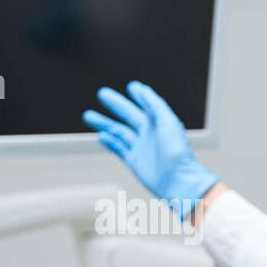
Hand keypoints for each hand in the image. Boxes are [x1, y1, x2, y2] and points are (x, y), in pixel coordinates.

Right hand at [82, 80, 218, 220]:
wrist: (177, 180)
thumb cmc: (177, 151)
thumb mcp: (167, 121)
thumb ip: (154, 104)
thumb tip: (142, 88)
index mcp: (159, 122)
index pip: (146, 104)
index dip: (139, 95)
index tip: (131, 86)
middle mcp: (149, 133)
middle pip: (128, 115)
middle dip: (115, 105)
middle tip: (102, 94)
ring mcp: (141, 147)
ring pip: (119, 131)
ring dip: (104, 123)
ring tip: (88, 116)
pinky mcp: (135, 161)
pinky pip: (119, 148)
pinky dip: (109, 142)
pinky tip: (100, 136)